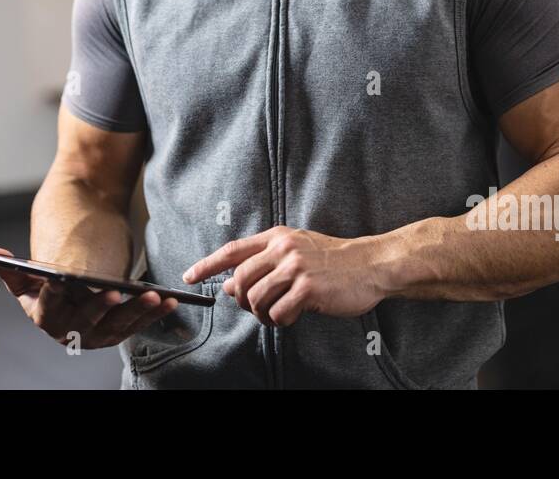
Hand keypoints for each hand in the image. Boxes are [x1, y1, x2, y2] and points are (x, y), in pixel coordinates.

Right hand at [0, 248, 177, 348]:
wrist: (68, 292)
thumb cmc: (46, 281)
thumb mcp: (26, 275)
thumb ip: (7, 267)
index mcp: (43, 316)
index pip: (49, 304)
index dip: (55, 293)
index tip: (64, 279)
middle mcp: (69, 332)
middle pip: (86, 321)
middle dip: (101, 308)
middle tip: (116, 293)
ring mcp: (95, 336)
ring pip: (118, 326)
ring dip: (138, 313)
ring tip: (155, 296)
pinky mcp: (117, 334)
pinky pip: (137, 326)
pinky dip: (154, 315)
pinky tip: (171, 301)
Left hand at [182, 228, 385, 326]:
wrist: (370, 264)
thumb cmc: (333, 261)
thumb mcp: (296, 251)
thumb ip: (264, 263)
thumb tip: (229, 285)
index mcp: (276, 237)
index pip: (232, 250)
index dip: (206, 264)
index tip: (187, 276)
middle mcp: (283, 249)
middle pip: (240, 280)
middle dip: (242, 301)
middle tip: (255, 309)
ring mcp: (295, 268)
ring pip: (256, 299)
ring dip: (263, 314)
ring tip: (278, 314)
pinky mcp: (308, 288)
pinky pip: (278, 313)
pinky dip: (281, 321)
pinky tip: (294, 316)